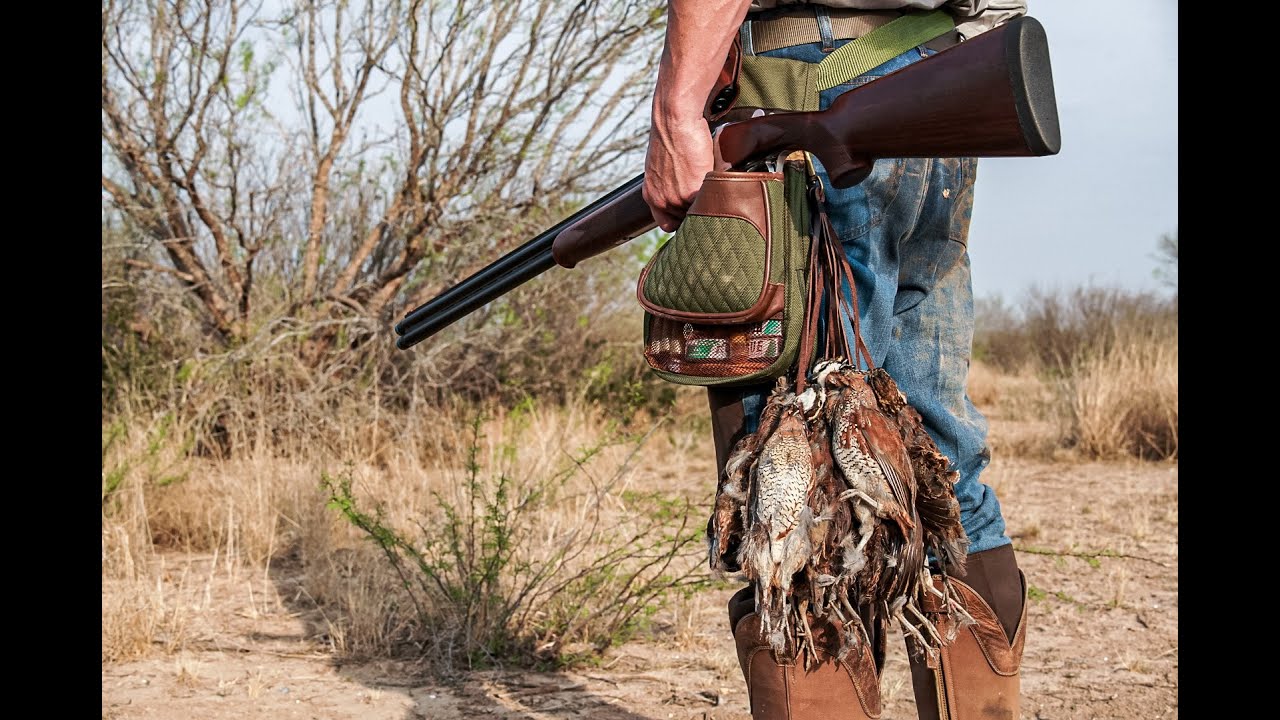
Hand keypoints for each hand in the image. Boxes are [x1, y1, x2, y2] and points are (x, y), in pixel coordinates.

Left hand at [642, 113, 714, 232]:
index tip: (690, 214)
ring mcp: (677, 198)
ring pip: (700, 213)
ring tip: (712, 187)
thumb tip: (688, 191)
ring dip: (708, 203)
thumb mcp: (662, 166)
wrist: (674, 119)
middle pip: (685, 221)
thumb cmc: (671, 135)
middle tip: (705, 198)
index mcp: (651, 194)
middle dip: (696, 211)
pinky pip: (710, 203)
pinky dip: (717, 196)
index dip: (680, 220)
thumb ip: (670, 184)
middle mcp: (661, 200)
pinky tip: (718, 183)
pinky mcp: (693, 191)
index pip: (667, 224)